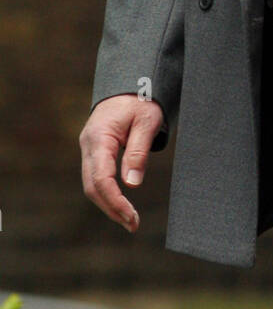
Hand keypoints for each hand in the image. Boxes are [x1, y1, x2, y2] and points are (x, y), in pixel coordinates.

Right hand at [80, 95, 164, 232]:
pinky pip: (96, 177)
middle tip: (133, 224)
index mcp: (99, 137)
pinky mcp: (94, 151)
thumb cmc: (141, 100)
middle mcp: (88, 144)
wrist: (130, 84)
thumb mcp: (147, 121)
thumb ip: (138, 151)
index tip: (131, 216)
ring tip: (130, 221)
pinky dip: (107, 194)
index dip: (115, 200)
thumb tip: (131, 185)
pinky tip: (121, 205)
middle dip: (111, 208)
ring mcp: (88, 148)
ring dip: (109, 204)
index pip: (101, 177)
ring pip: (91, 184)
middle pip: (92, 186)